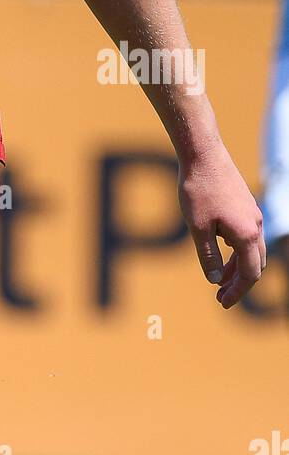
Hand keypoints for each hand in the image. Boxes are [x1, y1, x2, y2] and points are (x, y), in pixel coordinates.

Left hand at [178, 138, 265, 307]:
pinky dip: (237, 248)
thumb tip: (216, 280)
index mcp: (246, 234)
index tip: (222, 302)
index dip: (237, 292)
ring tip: (219, 277)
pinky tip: (219, 247)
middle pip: (255, 264)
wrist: (203, 153)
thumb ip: (208, 256)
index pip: (250, 274)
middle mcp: (255, 225)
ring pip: (252, 248)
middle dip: (240, 282)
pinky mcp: (245, 204)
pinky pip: (247, 234)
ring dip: (239, 265)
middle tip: (220, 294)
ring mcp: (252, 213)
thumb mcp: (198, 227)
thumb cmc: (198, 189)